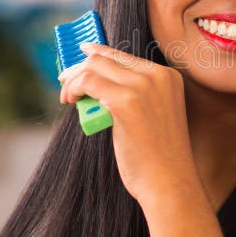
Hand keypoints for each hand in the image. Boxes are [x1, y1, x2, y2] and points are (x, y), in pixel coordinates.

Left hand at [58, 43, 199, 204]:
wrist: (169, 181)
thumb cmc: (158, 157)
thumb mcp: (155, 114)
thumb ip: (135, 94)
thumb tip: (98, 86)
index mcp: (168, 77)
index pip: (125, 56)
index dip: (98, 55)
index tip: (81, 59)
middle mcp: (157, 76)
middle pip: (107, 57)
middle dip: (81, 67)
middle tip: (65, 81)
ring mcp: (142, 86)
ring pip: (94, 67)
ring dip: (74, 79)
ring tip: (67, 96)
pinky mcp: (124, 102)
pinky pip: (88, 83)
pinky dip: (74, 89)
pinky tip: (70, 101)